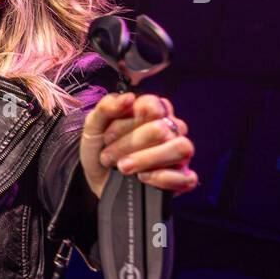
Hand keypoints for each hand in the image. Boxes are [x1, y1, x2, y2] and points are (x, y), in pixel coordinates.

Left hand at [80, 92, 197, 198]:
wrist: (98, 180)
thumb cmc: (101, 148)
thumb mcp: (94, 126)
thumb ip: (106, 107)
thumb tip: (129, 98)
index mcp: (154, 110)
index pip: (152, 105)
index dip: (126, 122)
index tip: (107, 136)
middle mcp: (173, 129)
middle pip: (162, 129)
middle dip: (128, 145)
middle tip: (108, 156)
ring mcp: (181, 154)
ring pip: (181, 148)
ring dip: (145, 159)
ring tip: (123, 167)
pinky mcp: (183, 178)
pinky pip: (186, 177)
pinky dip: (161, 178)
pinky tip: (142, 178)